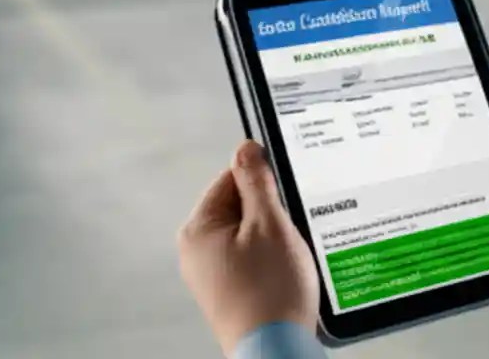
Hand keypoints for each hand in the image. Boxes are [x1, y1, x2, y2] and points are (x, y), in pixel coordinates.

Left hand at [178, 141, 318, 356]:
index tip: (288, 189)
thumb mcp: (269, 224)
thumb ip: (256, 183)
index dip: (262, 180)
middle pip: (239, 208)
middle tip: (293, 225)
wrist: (274, 350)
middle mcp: (196, 252)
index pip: (229, 180)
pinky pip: (251, 259)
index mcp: (198, 229)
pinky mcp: (229, 293)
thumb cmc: (271, 289)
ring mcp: (211, 275)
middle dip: (270, 211)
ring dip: (274, 236)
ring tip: (292, 252)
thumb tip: (245, 149)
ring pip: (248, 235)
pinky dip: (271, 259)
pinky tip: (288, 270)